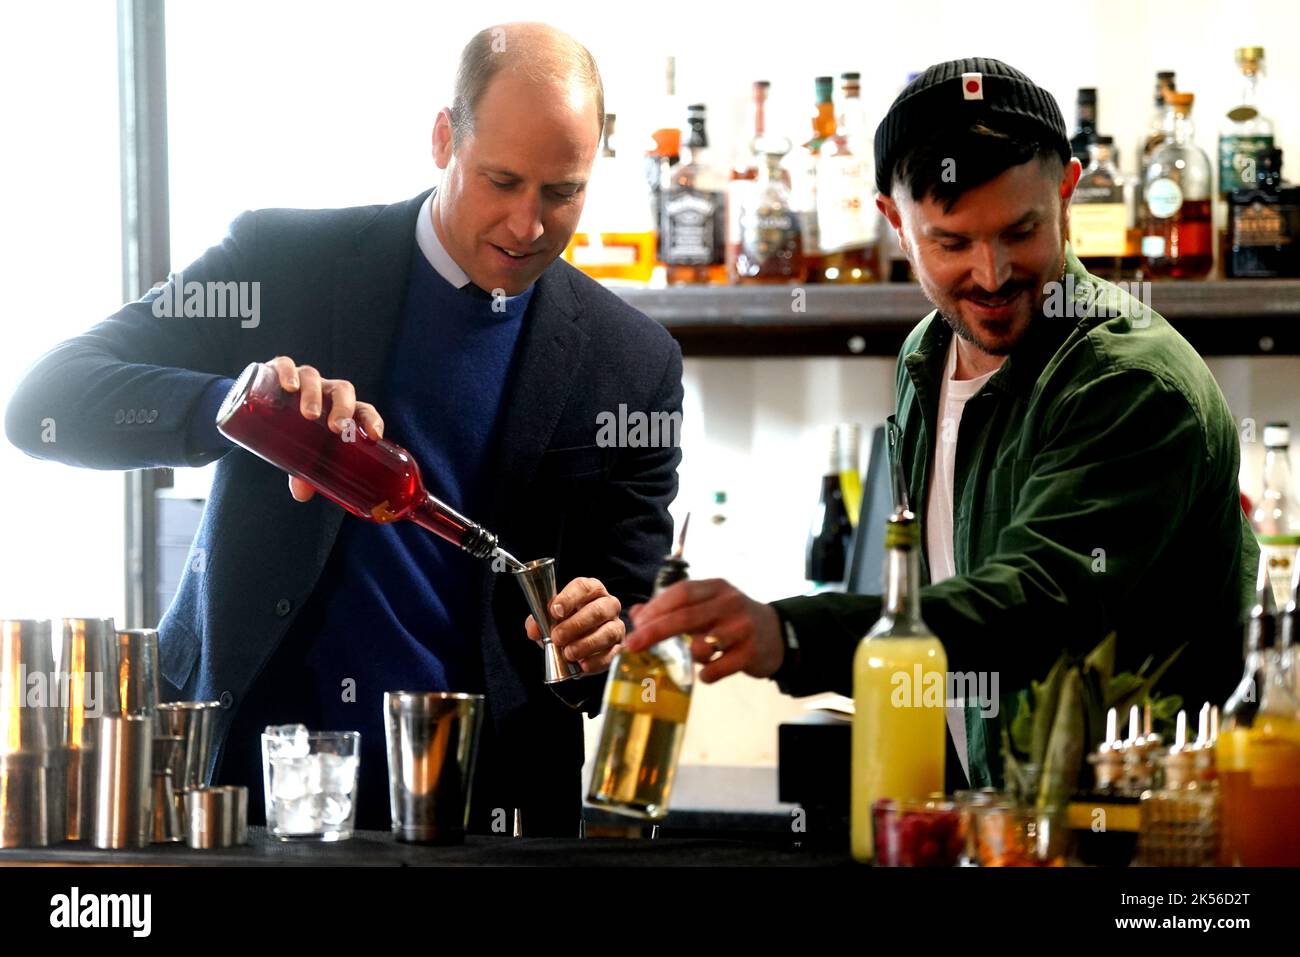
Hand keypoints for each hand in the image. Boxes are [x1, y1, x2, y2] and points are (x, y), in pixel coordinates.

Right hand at [265, 356, 385, 501]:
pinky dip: (287, 371)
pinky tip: (288, 385)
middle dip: (342, 407)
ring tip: (310, 414)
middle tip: (336, 428)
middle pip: (342, 390)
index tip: (373, 436)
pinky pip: (284, 363)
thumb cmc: (292, 433)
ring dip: (314, 394)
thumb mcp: (300, 454)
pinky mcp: (275, 371)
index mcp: (340, 409)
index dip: (371, 420)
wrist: (257, 409)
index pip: (363, 410)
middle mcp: (324, 391)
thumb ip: (304, 473)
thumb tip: (302, 495)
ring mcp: (302, 380)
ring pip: (313, 377)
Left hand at [524, 577, 622, 673]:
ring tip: (568, 653)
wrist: (579, 647)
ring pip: (608, 632)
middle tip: (557, 637)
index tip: (555, 611)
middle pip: (598, 610)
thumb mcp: (550, 619)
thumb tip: (534, 629)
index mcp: (592, 590)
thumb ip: (539, 620)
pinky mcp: (619, 647)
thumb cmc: (566, 625)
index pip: (584, 587)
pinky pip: (612, 654)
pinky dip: (596, 661)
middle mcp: (608, 605)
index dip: (569, 598)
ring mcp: (617, 626)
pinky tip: (582, 665)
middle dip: (576, 625)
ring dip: (586, 644)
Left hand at [623, 579, 783, 683]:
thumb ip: (673, 607)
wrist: (777, 635)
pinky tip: (710, 672)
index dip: (656, 607)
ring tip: (701, 655)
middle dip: (655, 631)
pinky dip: (706, 674)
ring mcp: (742, 628)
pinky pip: (717, 668)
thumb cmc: (732, 619)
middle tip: (633, 645)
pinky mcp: (751, 652)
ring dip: (691, 654)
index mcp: (716, 588)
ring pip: (702, 644)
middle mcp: (730, 603)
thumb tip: (636, 613)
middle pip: (686, 616)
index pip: (681, 592)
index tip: (637, 623)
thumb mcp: (707, 605)